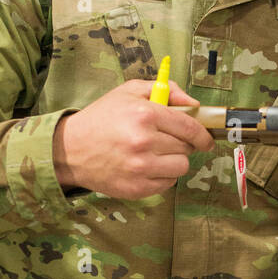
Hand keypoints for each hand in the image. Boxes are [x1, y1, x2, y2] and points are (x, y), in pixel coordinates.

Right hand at [53, 79, 213, 198]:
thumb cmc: (102, 118)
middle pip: (187, 147)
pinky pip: (168, 183)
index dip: (203, 134)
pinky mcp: (137, 188)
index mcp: (144, 114)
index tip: (206, 138)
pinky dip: (162, 176)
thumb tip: (195, 104)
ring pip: (181, 167)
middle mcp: (144, 142)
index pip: (190, 127)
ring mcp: (140, 168)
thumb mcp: (130, 92)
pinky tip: (145, 166)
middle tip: (164, 140)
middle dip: (180, 143)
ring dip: (173, 161)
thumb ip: (166, 91)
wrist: (70, 149)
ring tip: (155, 154)